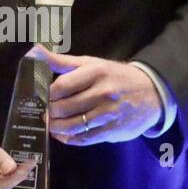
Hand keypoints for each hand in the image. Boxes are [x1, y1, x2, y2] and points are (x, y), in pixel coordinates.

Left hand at [37, 46, 164, 145]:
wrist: (152, 92)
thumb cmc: (116, 77)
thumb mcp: (93, 64)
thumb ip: (63, 61)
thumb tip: (35, 50)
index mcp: (97, 72)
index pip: (60, 87)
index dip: (48, 94)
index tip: (47, 96)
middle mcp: (103, 92)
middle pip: (62, 108)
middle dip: (50, 111)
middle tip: (49, 110)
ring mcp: (108, 113)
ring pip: (70, 126)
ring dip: (56, 127)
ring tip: (54, 122)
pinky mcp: (112, 130)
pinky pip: (82, 138)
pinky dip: (69, 137)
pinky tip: (66, 132)